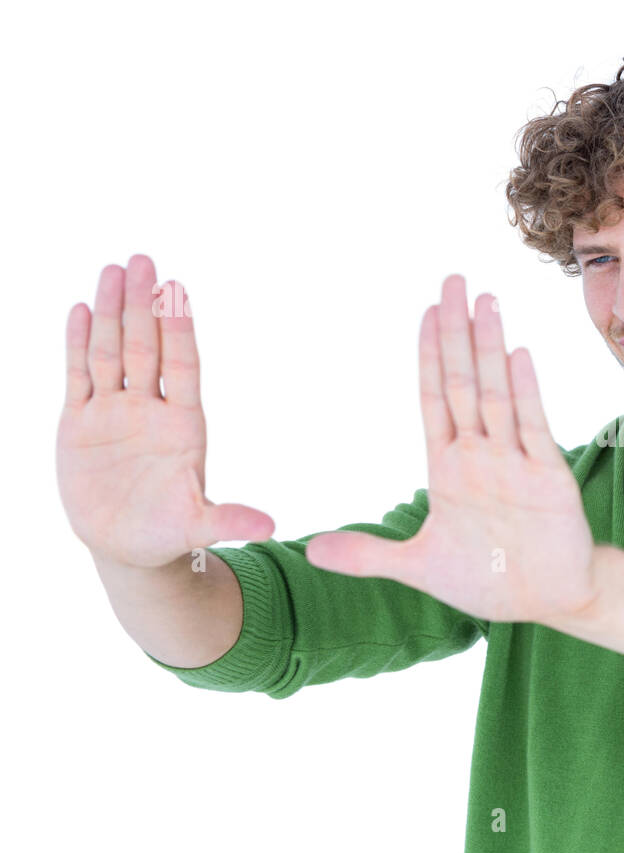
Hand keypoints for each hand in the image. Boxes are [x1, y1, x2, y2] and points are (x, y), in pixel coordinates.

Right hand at [55, 254, 274, 567]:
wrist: (126, 546)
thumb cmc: (168, 533)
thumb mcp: (198, 526)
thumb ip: (229, 520)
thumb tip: (272, 527)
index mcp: (183, 425)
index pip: (182, 365)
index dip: (178, 328)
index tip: (176, 290)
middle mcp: (150, 410)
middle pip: (144, 347)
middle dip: (142, 305)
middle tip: (141, 260)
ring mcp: (114, 413)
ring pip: (110, 352)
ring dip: (110, 313)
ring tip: (113, 271)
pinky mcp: (80, 423)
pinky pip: (77, 375)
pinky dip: (76, 343)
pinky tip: (79, 309)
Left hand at [304, 275, 596, 623]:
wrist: (547, 601)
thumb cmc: (487, 579)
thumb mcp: (417, 568)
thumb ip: (367, 556)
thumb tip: (309, 554)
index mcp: (448, 467)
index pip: (434, 397)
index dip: (428, 353)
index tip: (426, 311)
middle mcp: (481, 454)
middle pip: (462, 381)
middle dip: (456, 331)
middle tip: (453, 280)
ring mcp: (515, 462)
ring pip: (496, 394)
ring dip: (489, 348)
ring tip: (486, 301)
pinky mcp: (547, 478)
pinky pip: (534, 428)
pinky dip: (525, 393)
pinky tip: (516, 356)